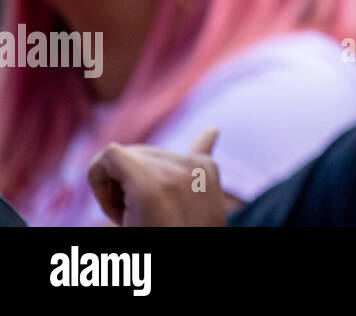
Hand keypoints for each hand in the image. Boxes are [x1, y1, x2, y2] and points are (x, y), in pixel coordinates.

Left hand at [87, 128, 228, 226]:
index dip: (147, 182)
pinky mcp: (149, 185)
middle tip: (143, 221)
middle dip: (129, 184)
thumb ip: (201, 160)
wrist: (181, 269)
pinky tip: (117, 209)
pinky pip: (108, 158)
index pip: (172, 151)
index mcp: (206, 170)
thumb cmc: (178, 236)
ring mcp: (174, 175)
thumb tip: (213, 129)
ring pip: (120, 158)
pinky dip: (99, 180)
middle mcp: (194, 167)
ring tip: (138, 221)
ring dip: (116, 191)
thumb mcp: (192, 205)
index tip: (163, 203)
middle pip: (138, 154)